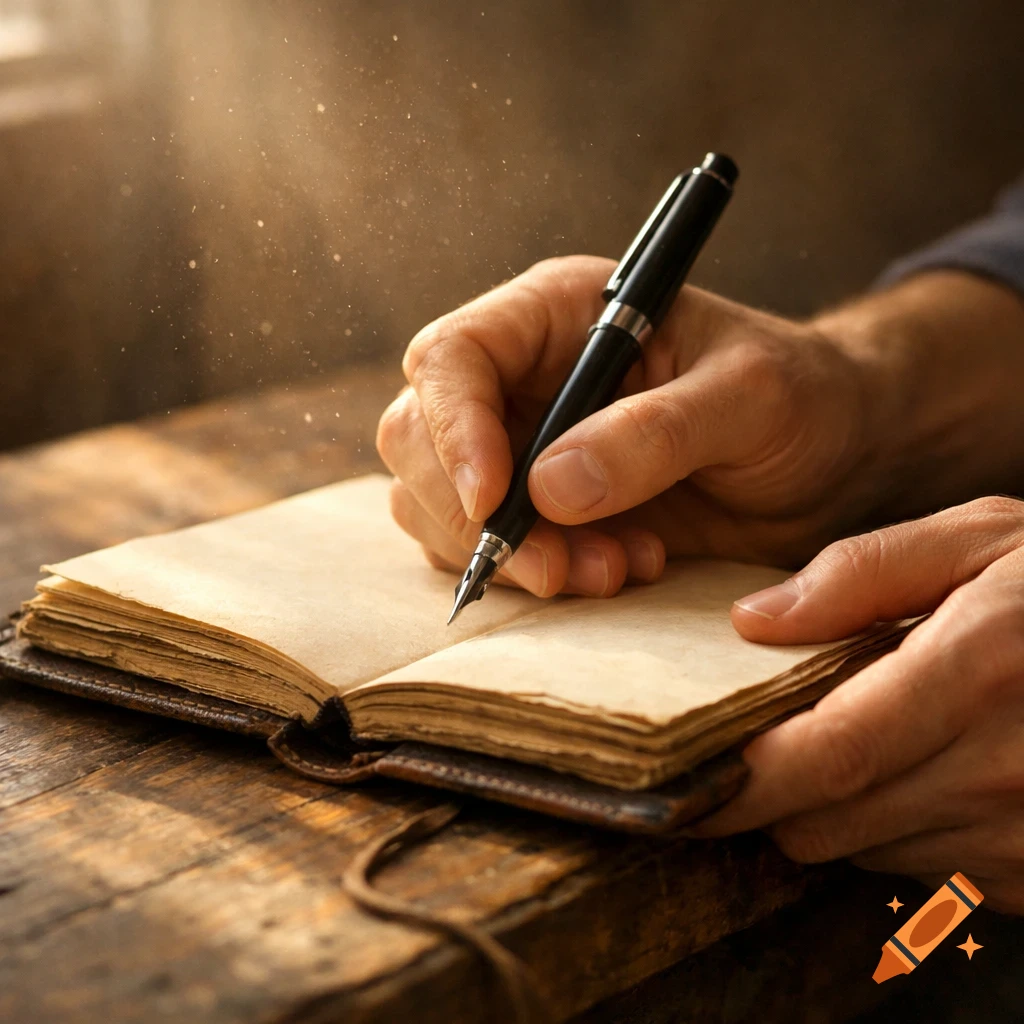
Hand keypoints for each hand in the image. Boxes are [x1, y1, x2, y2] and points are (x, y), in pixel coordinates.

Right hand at [377, 255, 878, 596]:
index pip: (452, 356)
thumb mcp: (751, 398)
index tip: (497, 500)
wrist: (833, 458)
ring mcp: (524, 448)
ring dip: (511, 556)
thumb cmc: (802, 398)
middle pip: (419, 435)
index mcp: (559, 315)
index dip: (454, 428)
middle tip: (560, 568)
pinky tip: (620, 568)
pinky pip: (487, 550)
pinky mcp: (541, 512)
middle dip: (476, 514)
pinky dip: (537, 577)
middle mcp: (524, 378)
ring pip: (438, 504)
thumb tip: (549, 487)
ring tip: (614, 569)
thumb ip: (656, 433)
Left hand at [690, 496, 1023, 913]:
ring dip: (838, 808)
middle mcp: (1003, 765)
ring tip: (867, 741)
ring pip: (866, 850)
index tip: (690, 776)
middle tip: (763, 745)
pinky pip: (925, 870)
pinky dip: (900, 828)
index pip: (828, 755)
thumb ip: (863, 572)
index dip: (743, 779)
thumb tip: (752, 620)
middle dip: (773, 794)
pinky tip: (929, 772)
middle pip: (828, 820)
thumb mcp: (983, 539)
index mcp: (976, 669)